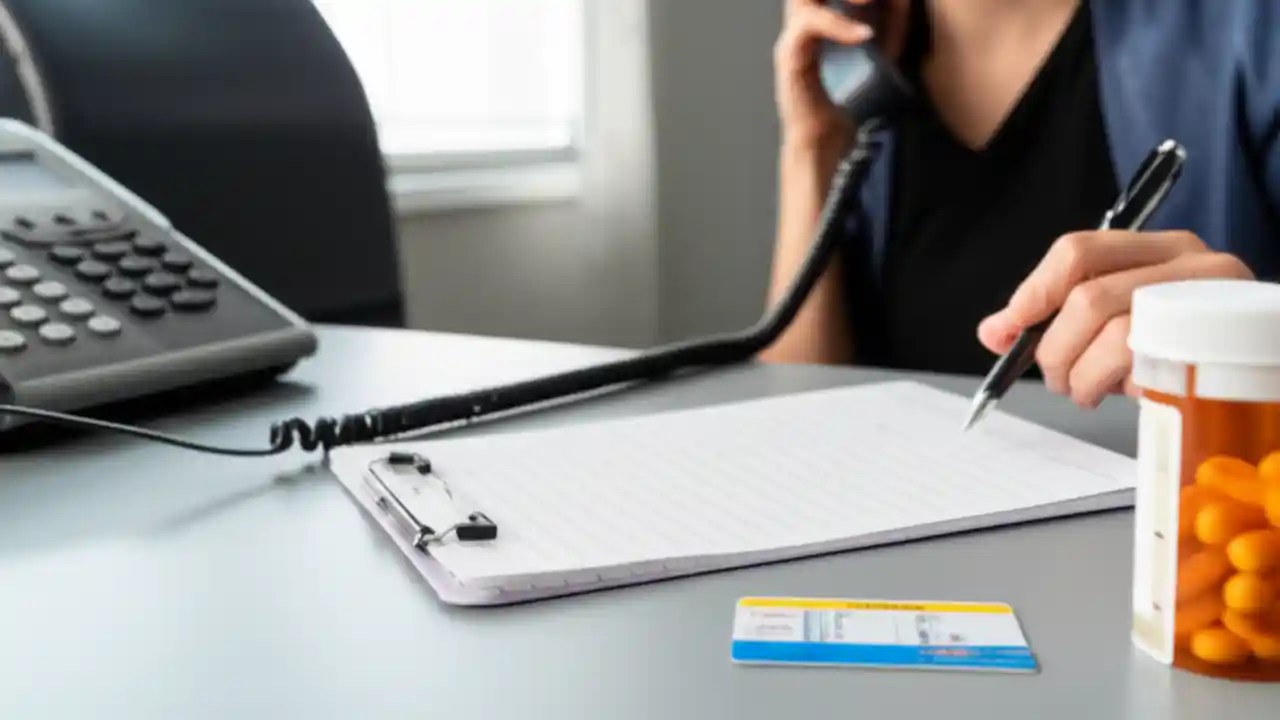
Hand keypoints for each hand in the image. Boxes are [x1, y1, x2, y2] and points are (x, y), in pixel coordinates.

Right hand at [774, 0, 906, 151]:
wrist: (826, 142)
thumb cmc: (850, 100)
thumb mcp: (882, 50)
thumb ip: (892, 19)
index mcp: (821, 16)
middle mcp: (802, 22)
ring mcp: (793, 37)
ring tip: (869, 1)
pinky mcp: (789, 56)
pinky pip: (808, 24)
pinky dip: (838, 24)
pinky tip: (863, 35)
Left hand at [977, 230, 1254, 407]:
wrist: (1262, 375)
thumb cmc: (1182, 347)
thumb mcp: (1121, 321)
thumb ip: (1059, 319)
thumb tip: (994, 332)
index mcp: (1161, 247)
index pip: (1078, 251)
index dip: (1032, 292)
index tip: (1008, 331)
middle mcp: (1192, 264)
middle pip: (1088, 298)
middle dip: (1055, 350)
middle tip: (1056, 379)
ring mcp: (1212, 304)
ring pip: (1114, 333)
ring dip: (1082, 377)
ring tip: (1085, 392)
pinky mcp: (1221, 348)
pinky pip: (1149, 368)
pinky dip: (1122, 388)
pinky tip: (1129, 394)